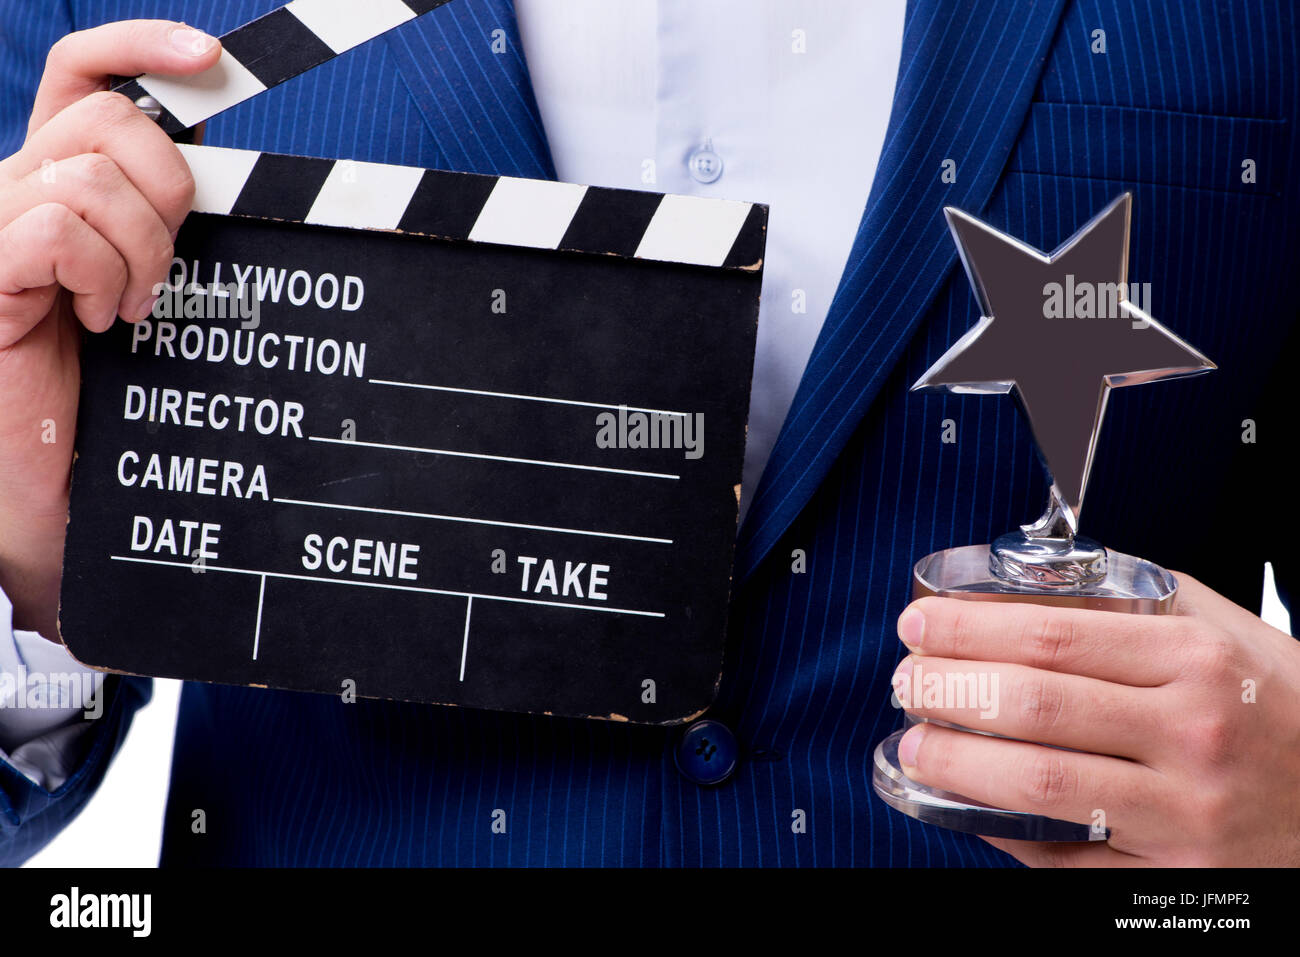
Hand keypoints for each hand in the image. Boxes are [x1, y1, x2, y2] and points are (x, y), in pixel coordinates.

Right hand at [0, 21, 219, 641]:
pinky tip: (98, 321)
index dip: (138, 45)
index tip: (213, 60)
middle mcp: (12, 192)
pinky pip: (58, 224)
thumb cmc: (107, 390)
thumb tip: (220, 173)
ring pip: (89, 172)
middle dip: (168, 187)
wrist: (49, 481)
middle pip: (106, 117)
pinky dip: (99, 269)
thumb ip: (161, 224)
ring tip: (128, 309)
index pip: (80, 76)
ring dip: (141, 247)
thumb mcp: (148, 288)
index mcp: (53, 186)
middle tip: (167, 266)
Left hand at [891, 572, 1299, 864]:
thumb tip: (1022, 586)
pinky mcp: (1172, 878)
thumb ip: (1131, 602)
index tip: (918, 626)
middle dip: (946, 690)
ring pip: (1038, 786)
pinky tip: (966, 802)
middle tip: (905, 680)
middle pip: (1032, 707)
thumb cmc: (1279, 706)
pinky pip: (1065, 857)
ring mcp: (1185, 816)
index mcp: (1197, 663)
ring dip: (955, 764)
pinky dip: (1001, 829)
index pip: (1050, 639)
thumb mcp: (1223, 632)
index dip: (966, 632)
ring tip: (914, 744)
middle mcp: (1192, 737)